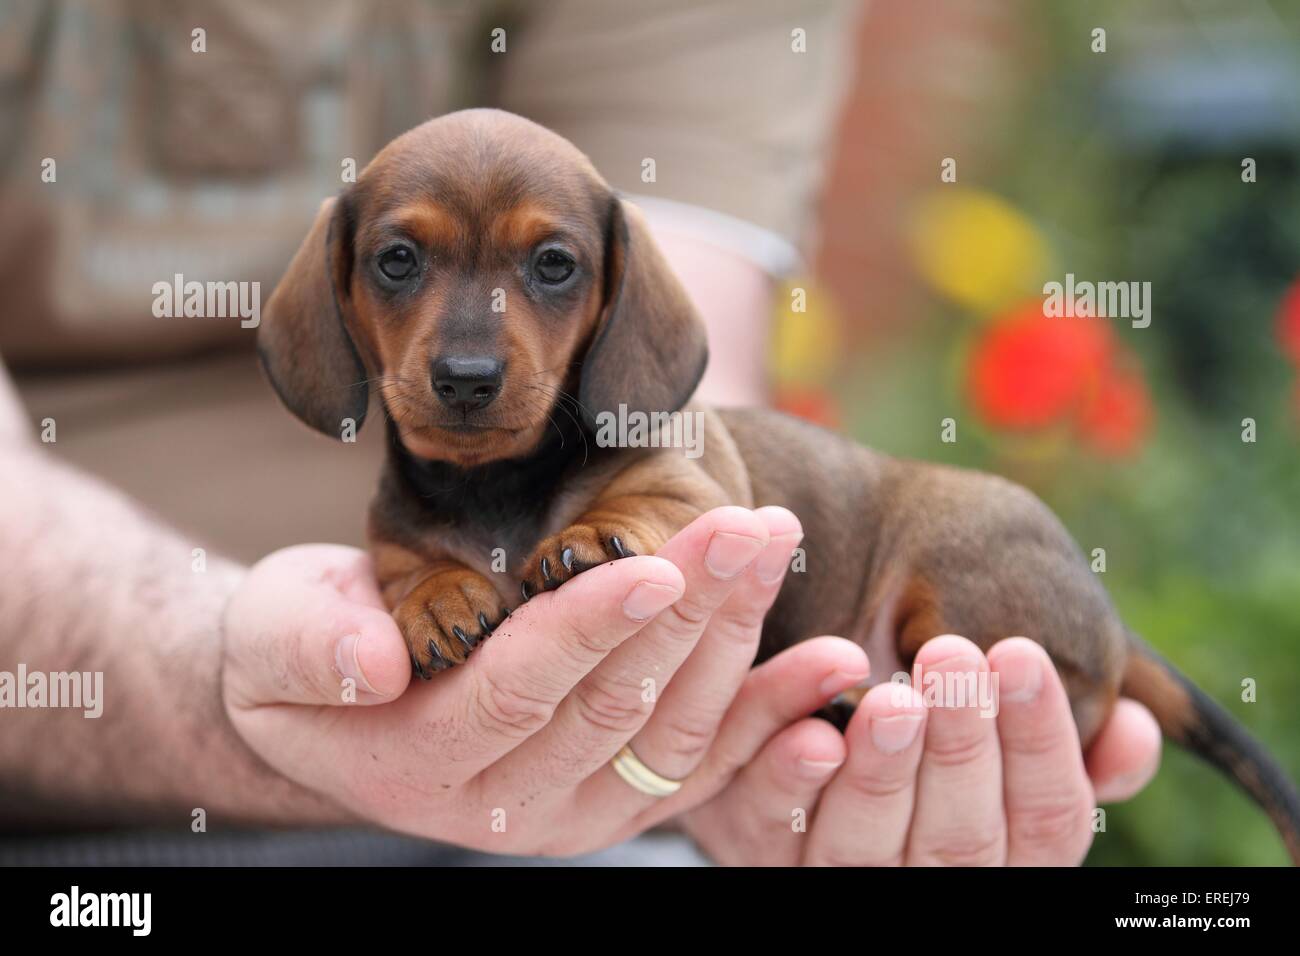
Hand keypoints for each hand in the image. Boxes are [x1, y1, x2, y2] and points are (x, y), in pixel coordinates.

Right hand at [220, 505, 820, 854]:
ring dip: (738, 643)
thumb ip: (309, 645)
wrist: (342, 698)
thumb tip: (370, 660)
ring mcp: (575, 810)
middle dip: (688, 611)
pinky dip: (772, 716)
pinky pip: (707, 764)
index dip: (587, 627)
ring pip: (673, 731)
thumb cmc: (305, 649)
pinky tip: (830, 667)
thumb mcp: (278, 636)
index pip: (521, 690)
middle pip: (616, 706)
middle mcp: (510, 806)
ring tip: (779, 554)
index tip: (655, 562)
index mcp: (429, 763)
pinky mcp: (621, 799)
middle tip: (748, 528)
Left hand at [679, 634, 1161, 864]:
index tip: (1020, 654)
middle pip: (961, 842)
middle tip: (953, 656)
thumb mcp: (1004, 681)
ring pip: (867, 849)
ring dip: (885, 772)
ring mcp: (846, 866)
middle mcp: (933, 871)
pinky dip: (792, 785)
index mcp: (1006, 841)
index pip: (1048, 819)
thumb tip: (1135, 727)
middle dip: (963, 746)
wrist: (819, 632)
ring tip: (890, 696)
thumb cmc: (931, 646)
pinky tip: (809, 734)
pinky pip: (775, 830)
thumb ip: (1067, 722)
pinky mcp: (766, 845)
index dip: (1041, 742)